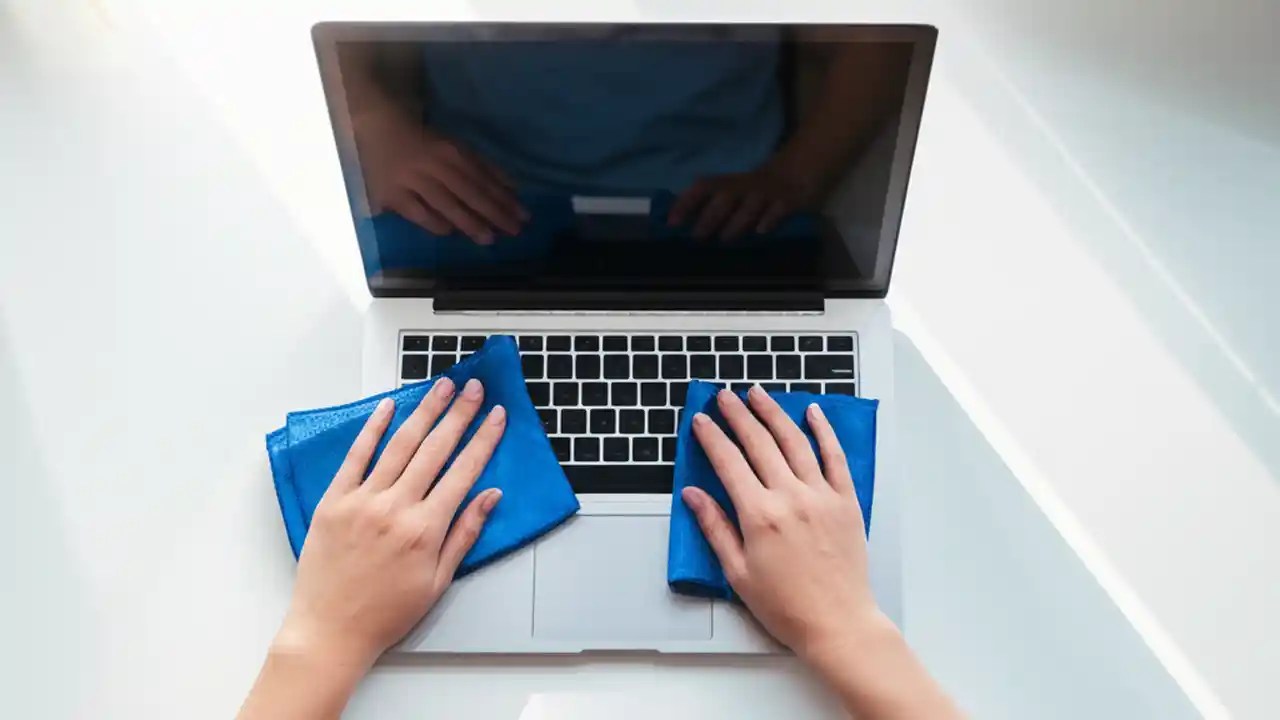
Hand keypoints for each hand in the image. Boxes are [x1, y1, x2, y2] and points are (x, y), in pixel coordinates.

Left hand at [273, 377, 505, 671]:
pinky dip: (373, 429)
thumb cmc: (385, 612)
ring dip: (424, 412)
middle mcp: (395, 509)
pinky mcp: (334, 501)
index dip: (483, 440)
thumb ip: (465, 534)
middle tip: (473, 388)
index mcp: (425, 530)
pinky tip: (388, 407)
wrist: (330, 630)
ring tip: (441, 387)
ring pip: (399, 445)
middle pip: (435, 449)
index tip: (495, 415)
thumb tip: (490, 496)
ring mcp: (362, 501)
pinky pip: (356, 456)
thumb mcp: (438, 581)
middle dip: (458, 414)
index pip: (463, 472)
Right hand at [363, 124, 527, 244]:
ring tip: (489, 239)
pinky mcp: (392, 194)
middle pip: (470, 192)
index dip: (504, 198)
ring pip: (446, 204)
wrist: (376, 128)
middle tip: (514, 231)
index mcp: (452, 152)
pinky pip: (417, 212)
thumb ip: (482, 166)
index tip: (523, 216)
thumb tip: (511, 188)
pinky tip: (450, 232)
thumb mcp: (455, 147)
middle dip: (494, 213)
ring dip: (470, 222)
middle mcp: (434, 165)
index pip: (484, 179)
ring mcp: (412, 180)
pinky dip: (434, 222)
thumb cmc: (422, 141)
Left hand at [667, 163, 810, 240]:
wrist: (798, 170)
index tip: (671, 222)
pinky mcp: (788, 201)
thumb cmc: (756, 188)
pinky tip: (761, 231)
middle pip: (724, 198)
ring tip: (725, 238)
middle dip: (709, 217)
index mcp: (729, 183)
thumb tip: (680, 223)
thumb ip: (711, 205)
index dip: (685, 203)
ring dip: (736, 222)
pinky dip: (770, 219)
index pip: (702, 187)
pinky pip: (779, 209)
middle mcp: (745, 187)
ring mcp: (767, 194)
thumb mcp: (734, 190)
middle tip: (697, 236)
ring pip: (749, 206)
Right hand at [682, 386, 881, 660]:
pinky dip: (823, 431)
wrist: (838, 623)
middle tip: (724, 397)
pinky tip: (813, 413)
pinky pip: (834, 457)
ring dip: (773, 413)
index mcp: (759, 516)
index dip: (712, 437)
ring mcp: (821, 496)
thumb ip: (715, 528)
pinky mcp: (846, 501)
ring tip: (758, 394)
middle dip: (738, 415)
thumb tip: (693, 495)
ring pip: (794, 441)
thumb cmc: (787, 606)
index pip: (728, 463)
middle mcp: (791, 498)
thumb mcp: (737, 572)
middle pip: (759, 443)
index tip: (701, 421)